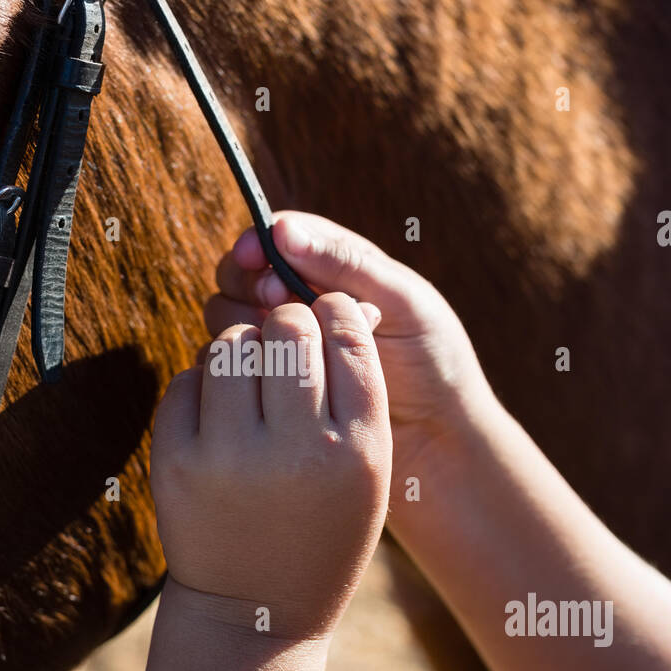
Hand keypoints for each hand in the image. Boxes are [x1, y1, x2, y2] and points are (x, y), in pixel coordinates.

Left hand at [150, 294, 391, 638]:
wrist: (256, 613)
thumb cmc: (323, 528)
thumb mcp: (367, 473)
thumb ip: (358, 394)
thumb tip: (332, 301)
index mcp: (359, 451)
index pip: (348, 336)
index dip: (335, 313)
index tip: (326, 318)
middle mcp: (298, 451)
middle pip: (289, 328)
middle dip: (287, 325)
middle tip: (285, 347)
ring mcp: (231, 457)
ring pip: (232, 344)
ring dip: (241, 348)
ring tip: (249, 380)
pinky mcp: (177, 463)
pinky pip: (187, 379)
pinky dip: (203, 383)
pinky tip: (219, 416)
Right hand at [207, 212, 494, 467]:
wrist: (439, 440)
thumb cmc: (434, 362)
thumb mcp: (402, 303)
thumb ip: (347, 265)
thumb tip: (282, 231)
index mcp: (337, 268)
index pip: (279, 239)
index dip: (258, 243)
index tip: (251, 256)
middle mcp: (304, 301)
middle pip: (244, 274)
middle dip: (246, 282)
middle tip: (273, 301)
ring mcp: (286, 346)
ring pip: (231, 317)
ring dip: (243, 323)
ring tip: (281, 345)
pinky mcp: (274, 388)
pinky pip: (235, 365)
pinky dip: (238, 363)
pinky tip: (265, 377)